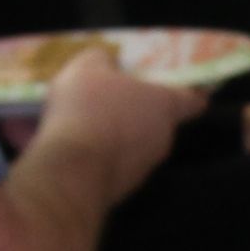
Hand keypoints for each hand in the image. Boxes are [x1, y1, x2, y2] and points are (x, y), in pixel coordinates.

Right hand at [28, 53, 194, 198]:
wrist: (70, 171)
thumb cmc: (89, 108)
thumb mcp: (88, 67)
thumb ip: (100, 60)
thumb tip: (106, 62)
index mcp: (163, 107)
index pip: (191, 100)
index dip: (192, 94)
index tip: (193, 92)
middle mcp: (160, 141)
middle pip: (154, 123)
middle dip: (133, 112)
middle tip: (106, 99)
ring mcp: (140, 170)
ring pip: (125, 146)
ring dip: (105, 135)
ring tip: (69, 122)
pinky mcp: (116, 190)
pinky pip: (102, 164)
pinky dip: (86, 155)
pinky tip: (55, 145)